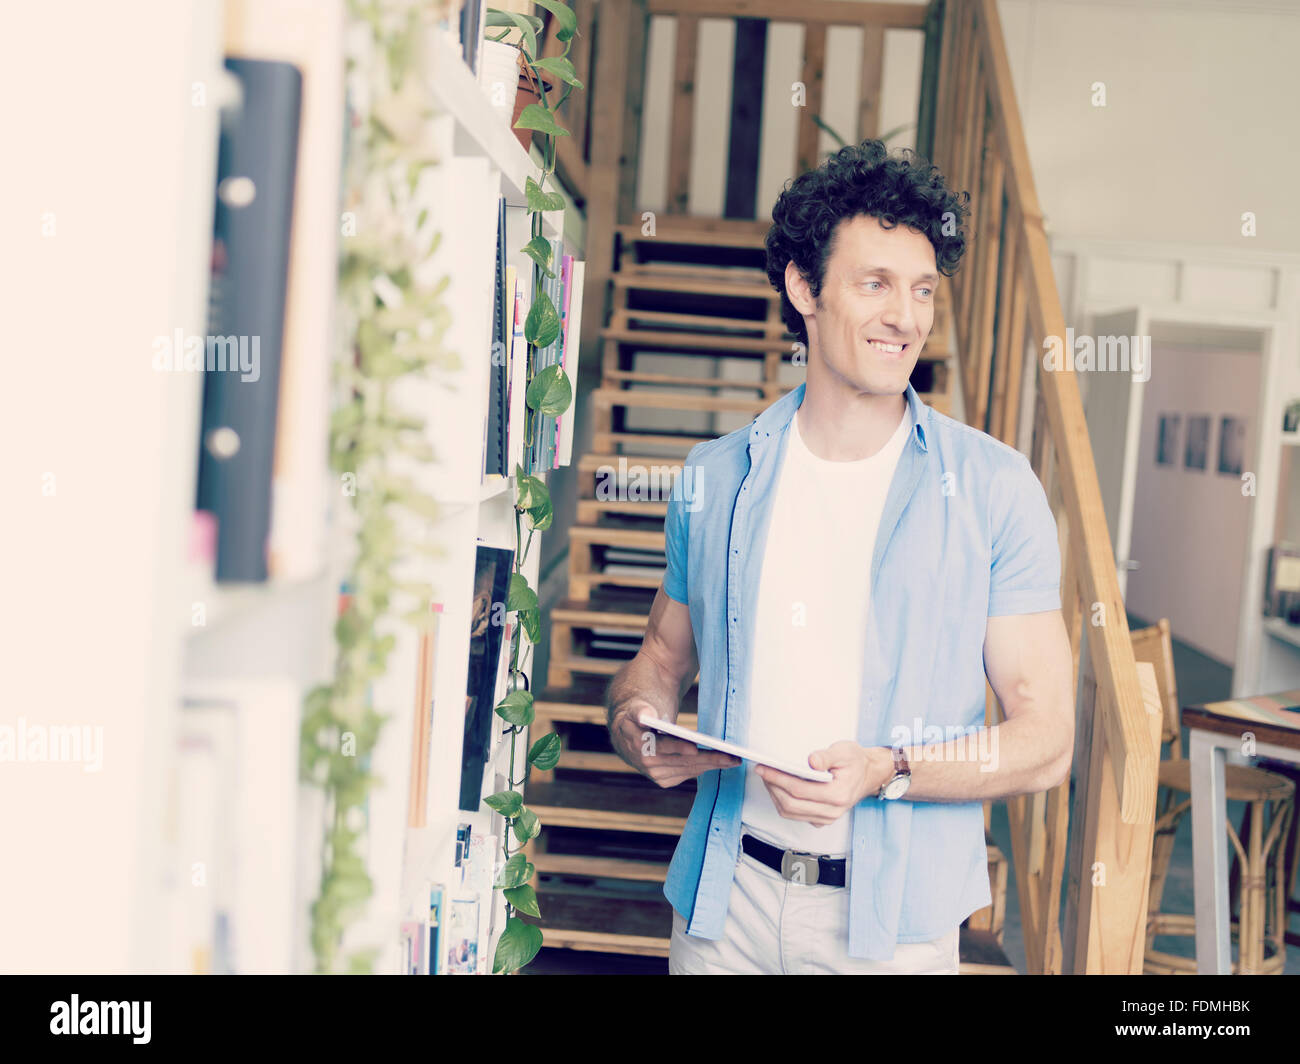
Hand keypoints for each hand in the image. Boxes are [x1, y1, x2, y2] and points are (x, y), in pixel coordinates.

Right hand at [609, 703, 740, 787]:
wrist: (629, 733)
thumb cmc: (639, 714)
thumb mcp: (637, 708)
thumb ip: (641, 711)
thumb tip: (645, 717)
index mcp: (638, 743)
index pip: (662, 747)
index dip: (679, 747)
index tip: (695, 747)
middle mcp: (646, 763)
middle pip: (682, 761)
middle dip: (708, 759)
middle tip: (731, 756)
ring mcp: (655, 773)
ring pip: (688, 770)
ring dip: (711, 765)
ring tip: (732, 760)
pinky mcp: (664, 779)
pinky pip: (687, 774)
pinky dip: (704, 768)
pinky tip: (718, 763)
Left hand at [755, 741, 894, 825]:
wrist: (868, 775)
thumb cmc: (855, 762)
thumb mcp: (845, 751)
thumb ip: (827, 756)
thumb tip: (812, 761)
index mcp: (838, 795)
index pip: (800, 790)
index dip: (779, 779)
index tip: (764, 768)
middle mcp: (832, 812)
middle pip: (791, 804)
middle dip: (773, 786)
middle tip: (762, 770)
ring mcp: (826, 818)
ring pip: (790, 812)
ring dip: (775, 795)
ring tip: (768, 777)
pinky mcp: (820, 820)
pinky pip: (795, 815)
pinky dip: (782, 801)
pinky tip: (778, 786)